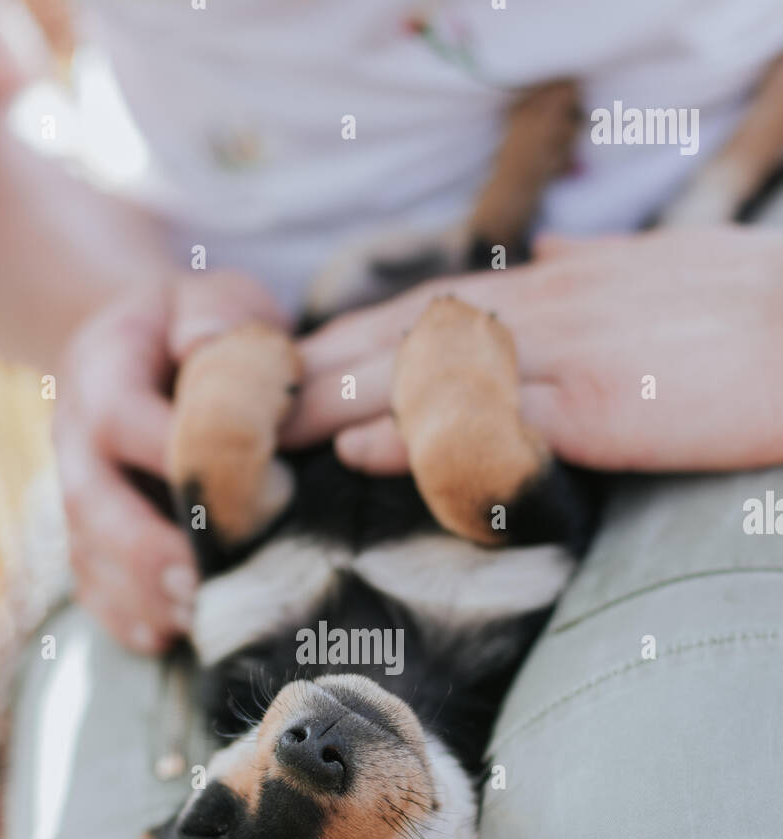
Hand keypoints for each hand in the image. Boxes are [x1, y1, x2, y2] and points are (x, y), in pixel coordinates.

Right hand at [55, 271, 287, 651]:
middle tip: (202, 588)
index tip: (270, 487)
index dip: (189, 457)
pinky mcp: (87, 535)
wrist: (142, 349)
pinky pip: (91, 586)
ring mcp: (76, 492)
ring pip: (87, 555)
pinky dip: (124, 619)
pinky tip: (167, 639)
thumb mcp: (214, 297)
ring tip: (197, 624)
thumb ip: (216, 316)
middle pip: (89, 503)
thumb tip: (209, 348)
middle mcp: (74, 439)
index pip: (127, 419)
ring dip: (138, 597)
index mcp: (101, 373)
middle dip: (144, 550)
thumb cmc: (196, 328)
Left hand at [284, 227, 782, 475]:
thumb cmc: (748, 308)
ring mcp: (563, 355)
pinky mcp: (595, 405)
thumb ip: (591, 268)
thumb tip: (542, 257)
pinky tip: (359, 447)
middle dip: (316, 370)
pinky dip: (416, 433)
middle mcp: (542, 310)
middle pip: (402, 337)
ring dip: (336, 399)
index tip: (291, 362)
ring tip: (263, 429)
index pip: (427, 308)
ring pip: (424, 374)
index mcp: (554, 285)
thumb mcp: (660, 270)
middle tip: (239, 403)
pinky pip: (485, 421)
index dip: (352, 335)